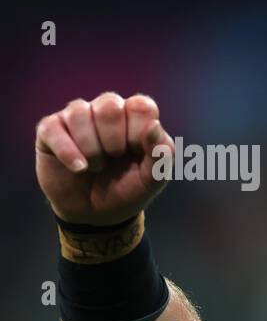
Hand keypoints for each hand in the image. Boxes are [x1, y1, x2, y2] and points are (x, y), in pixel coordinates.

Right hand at [35, 92, 174, 225]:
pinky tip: (79, 168)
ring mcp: (76, 117)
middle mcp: (105, 110)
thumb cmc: (127, 189)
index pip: (141, 106)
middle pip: (110, 105)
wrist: (97, 214)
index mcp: (135, 117)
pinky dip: (68, 152)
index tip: (135, 153)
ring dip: (91, 148)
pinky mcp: (51, 130)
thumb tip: (154, 126)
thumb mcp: (152, 179)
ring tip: (95, 166)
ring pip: (79, 112)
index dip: (138, 133)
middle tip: (113, 159)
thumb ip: (162, 154)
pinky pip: (54, 128)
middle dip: (114, 141)